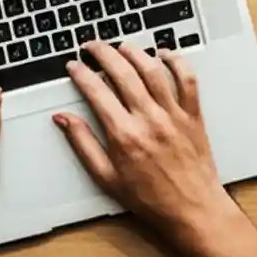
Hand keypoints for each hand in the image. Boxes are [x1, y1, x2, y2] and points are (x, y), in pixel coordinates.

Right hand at [53, 42, 256, 256]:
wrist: (192, 210)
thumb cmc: (150, 199)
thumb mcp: (106, 177)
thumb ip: (83, 143)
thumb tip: (63, 119)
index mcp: (124, 136)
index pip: (97, 91)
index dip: (81, 73)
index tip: (74, 65)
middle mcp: (149, 120)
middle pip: (123, 72)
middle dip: (103, 53)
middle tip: (92, 46)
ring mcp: (173, 115)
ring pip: (153, 70)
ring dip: (135, 52)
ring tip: (121, 46)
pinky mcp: (193, 115)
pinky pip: (187, 79)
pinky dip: (177, 61)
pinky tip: (165, 54)